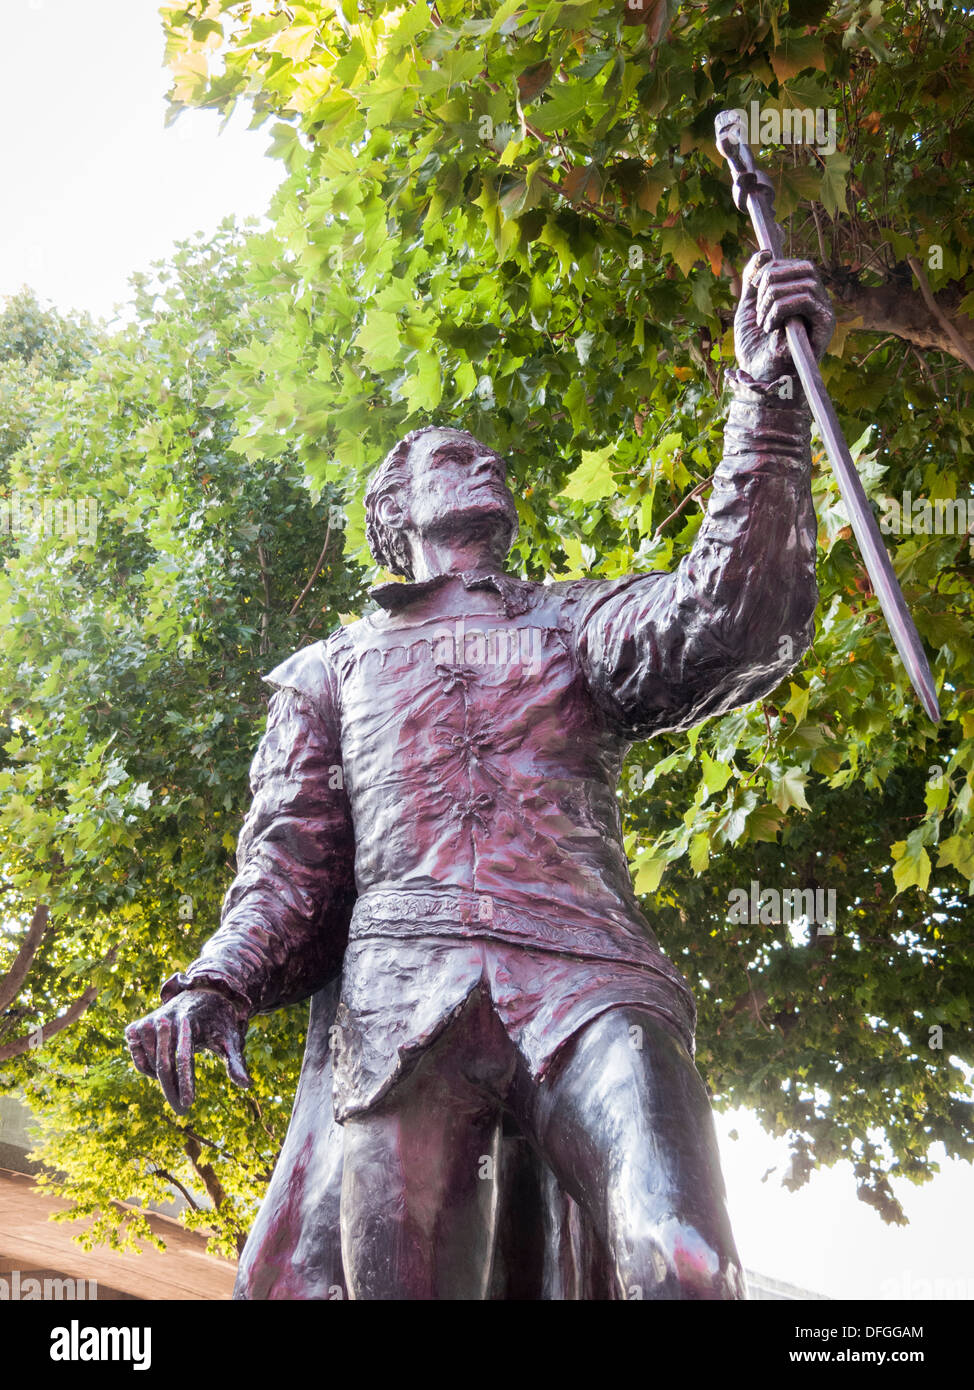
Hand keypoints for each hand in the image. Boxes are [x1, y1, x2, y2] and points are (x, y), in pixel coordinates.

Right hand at [125, 989, 250, 1114]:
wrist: (199, 996)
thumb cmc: (218, 1022)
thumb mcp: (230, 1039)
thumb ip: (236, 1062)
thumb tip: (247, 1085)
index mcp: (188, 1020)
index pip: (184, 1056)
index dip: (185, 1081)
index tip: (188, 1104)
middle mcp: (164, 1019)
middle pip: (165, 1063)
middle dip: (172, 1091)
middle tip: (182, 1112)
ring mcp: (147, 1022)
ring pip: (151, 1064)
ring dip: (164, 1080)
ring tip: (180, 1081)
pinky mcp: (134, 1028)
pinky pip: (138, 1060)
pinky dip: (149, 1071)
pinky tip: (164, 1069)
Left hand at [734, 251, 834, 381]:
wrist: (759, 377)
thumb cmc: (756, 348)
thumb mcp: (749, 307)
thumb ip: (754, 280)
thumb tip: (765, 251)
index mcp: (800, 294)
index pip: (795, 264)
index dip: (773, 267)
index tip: (754, 286)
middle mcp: (817, 300)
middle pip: (803, 267)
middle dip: (772, 280)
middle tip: (758, 307)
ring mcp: (823, 311)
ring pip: (804, 282)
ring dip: (773, 299)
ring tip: (764, 322)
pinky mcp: (825, 323)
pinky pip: (806, 299)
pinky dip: (780, 310)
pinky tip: (772, 328)